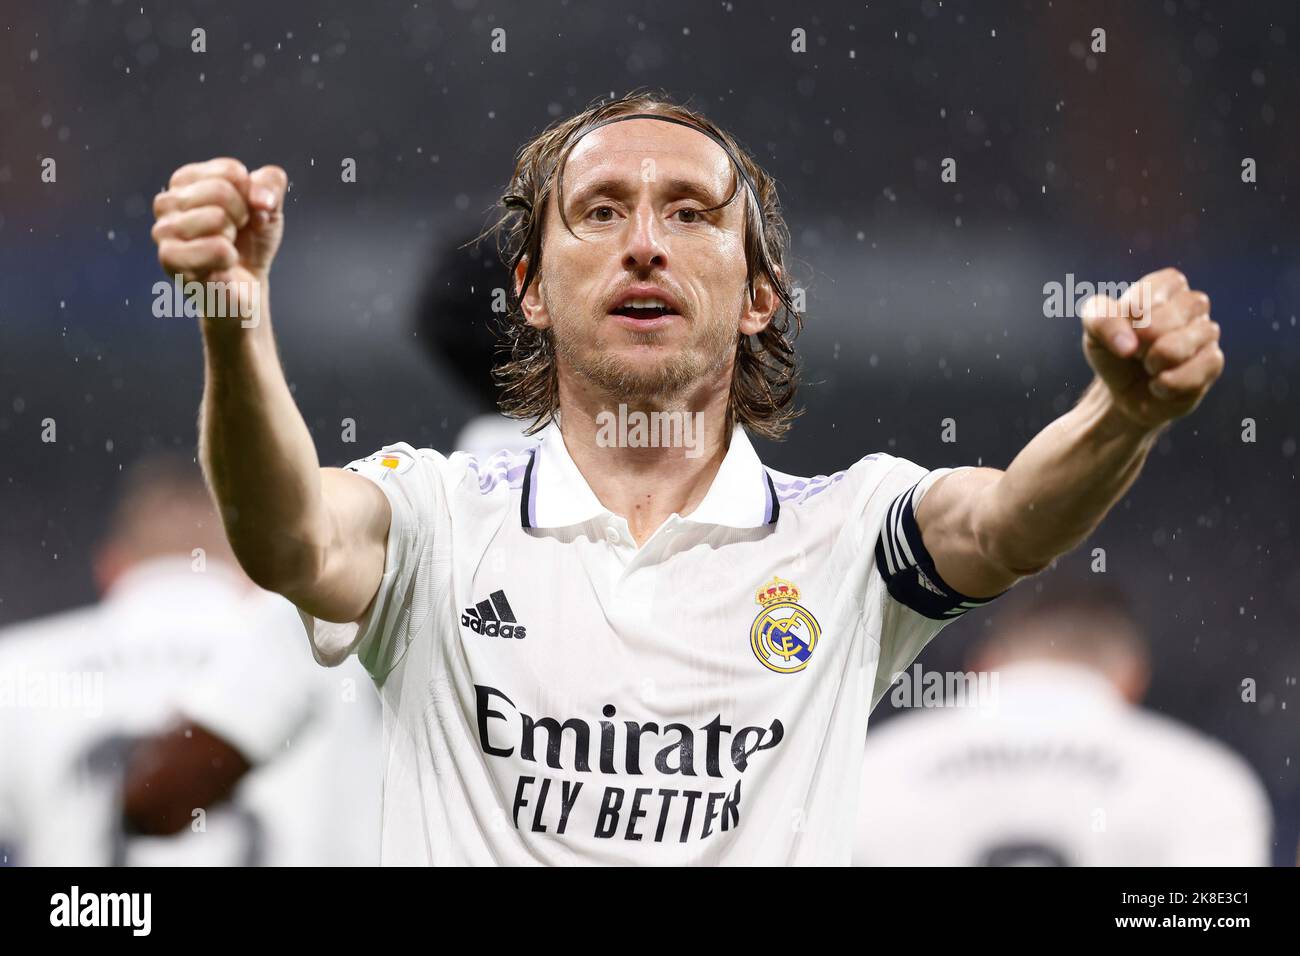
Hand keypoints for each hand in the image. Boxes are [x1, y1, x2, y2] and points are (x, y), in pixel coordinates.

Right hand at [152, 158, 286, 323]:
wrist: (245, 288)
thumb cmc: (250, 244)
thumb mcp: (268, 208)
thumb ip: (270, 184)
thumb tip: (262, 199)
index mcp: (187, 180)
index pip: (230, 172)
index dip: (251, 197)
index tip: (247, 214)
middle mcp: (167, 201)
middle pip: (221, 191)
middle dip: (242, 216)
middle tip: (235, 235)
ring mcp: (163, 230)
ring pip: (216, 218)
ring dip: (232, 238)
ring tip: (225, 249)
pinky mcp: (170, 258)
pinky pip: (215, 247)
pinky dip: (229, 257)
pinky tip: (222, 265)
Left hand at [1080, 267, 1223, 429]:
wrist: (1122, 392)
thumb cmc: (1113, 351)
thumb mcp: (1093, 331)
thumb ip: (1101, 320)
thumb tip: (1129, 345)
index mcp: (1166, 285)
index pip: (1156, 288)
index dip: (1134, 312)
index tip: (1125, 327)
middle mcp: (1193, 304)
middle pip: (1171, 316)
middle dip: (1143, 340)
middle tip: (1134, 351)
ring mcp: (1207, 333)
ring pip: (1186, 343)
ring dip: (1155, 362)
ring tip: (1147, 367)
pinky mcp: (1213, 362)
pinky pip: (1200, 368)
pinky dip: (1169, 383)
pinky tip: (1158, 385)